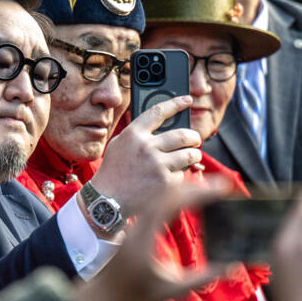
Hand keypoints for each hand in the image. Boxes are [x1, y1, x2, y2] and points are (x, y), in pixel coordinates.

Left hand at [71, 178, 230, 300]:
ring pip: (162, 194)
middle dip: (197, 185)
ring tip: (210, 188)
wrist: (102, 296)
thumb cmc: (133, 296)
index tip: (221, 188)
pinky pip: (157, 202)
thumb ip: (200, 279)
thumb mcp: (171, 290)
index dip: (200, 191)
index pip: (175, 201)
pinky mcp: (136, 226)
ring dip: (186, 188)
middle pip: (168, 192)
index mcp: (146, 234)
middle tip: (222, 185)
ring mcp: (136, 223)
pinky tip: (189, 199)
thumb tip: (230, 267)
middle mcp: (140, 223)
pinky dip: (176, 196)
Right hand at [91, 96, 201, 218]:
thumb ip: (138, 133)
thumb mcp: (119, 145)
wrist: (107, 200)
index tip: (188, 100)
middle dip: (194, 137)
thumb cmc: (113, 172)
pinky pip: (182, 175)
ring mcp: (157, 165)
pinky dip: (179, 176)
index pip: (159, 111)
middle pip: (183, 134)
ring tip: (190, 157)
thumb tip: (162, 124)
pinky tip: (170, 178)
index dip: (176, 103)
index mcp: (133, 134)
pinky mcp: (165, 182)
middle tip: (195, 140)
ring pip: (189, 154)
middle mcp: (146, 147)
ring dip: (194, 155)